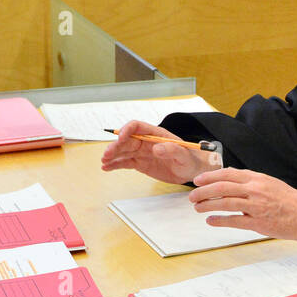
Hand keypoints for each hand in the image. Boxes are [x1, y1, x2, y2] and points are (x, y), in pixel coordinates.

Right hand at [99, 121, 218, 184]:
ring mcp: (142, 152)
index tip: (120, 137)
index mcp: (155, 134)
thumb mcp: (184, 155)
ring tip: (104, 161)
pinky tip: (107, 168)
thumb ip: (172, 150)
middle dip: (116, 146)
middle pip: (126, 140)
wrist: (192, 170)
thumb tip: (157, 148)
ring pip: (123, 151)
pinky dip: (116, 165)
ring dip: (113, 155)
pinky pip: (125, 162)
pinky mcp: (140, 163)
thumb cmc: (191, 159)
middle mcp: (146, 141)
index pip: (137, 127)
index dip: (127, 130)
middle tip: (107, 154)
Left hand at [188, 168, 296, 242]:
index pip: (228, 174)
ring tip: (197, 207)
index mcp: (258, 178)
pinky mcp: (257, 222)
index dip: (210, 176)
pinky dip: (220, 220)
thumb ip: (252, 182)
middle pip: (222, 187)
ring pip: (225, 202)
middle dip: (203, 191)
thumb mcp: (271, 184)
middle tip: (193, 195)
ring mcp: (256, 206)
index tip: (199, 180)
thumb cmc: (291, 202)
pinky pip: (234, 220)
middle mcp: (255, 190)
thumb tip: (233, 178)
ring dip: (207, 205)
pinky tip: (211, 220)